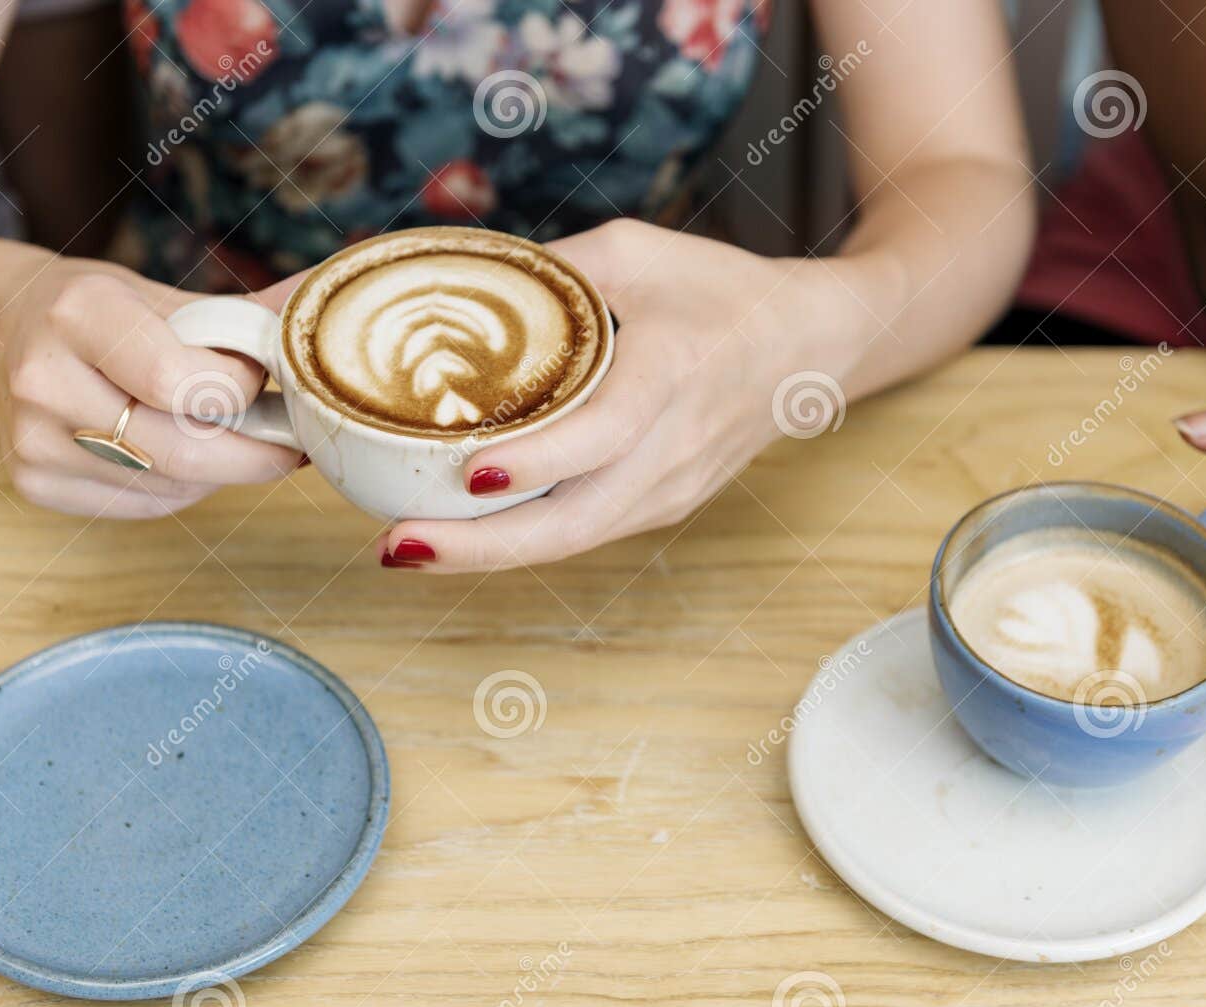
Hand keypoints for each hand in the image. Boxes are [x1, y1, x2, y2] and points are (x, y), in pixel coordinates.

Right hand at [0, 256, 304, 517]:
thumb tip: (329, 297)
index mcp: (78, 313)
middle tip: (285, 443)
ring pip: (169, 487)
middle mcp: (43, 378)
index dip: (239, 391)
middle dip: (251, 453)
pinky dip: (179, 488)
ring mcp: (32, 439)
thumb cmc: (95, 309)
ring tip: (227, 439)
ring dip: (218, 472)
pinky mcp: (33, 482)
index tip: (257, 382)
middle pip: (183, 450)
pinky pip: (142, 506)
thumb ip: (248, 315)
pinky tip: (178, 456)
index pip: (185, 382)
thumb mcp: (162, 296)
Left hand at [374, 219, 854, 570]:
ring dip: (488, 554)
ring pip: (573, 542)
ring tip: (405, 546)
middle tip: (397, 545)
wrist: (808, 348)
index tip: (471, 470)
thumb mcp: (635, 253)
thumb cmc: (720, 292)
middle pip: (576, 523)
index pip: (605, 432)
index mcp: (674, 372)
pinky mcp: (660, 507)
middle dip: (482, 546)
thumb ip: (548, 269)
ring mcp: (669, 489)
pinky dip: (519, 541)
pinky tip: (460, 534)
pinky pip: (583, 533)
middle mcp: (673, 447)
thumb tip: (446, 282)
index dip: (539, 459)